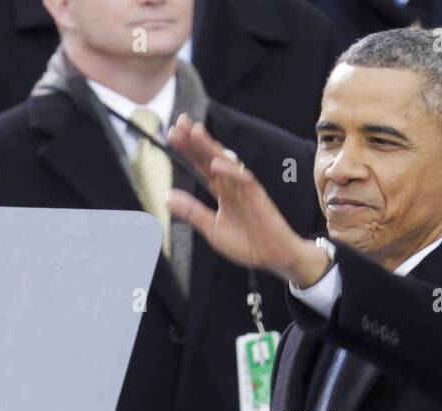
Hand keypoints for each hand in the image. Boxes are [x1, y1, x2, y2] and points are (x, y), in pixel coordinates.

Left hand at [165, 112, 329, 286]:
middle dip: (196, 140)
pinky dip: (231, 172)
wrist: (274, 257)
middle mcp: (232, 185)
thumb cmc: (248, 243)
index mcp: (222, 191)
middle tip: (180, 123)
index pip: (202, 165)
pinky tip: (216, 164)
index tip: (172, 134)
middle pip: (211, 157)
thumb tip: (167, 196)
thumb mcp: (212, 229)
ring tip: (194, 132)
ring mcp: (245, 189)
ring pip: (227, 163)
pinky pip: (245, 180)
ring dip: (211, 147)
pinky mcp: (259, 198)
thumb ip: (192, 212)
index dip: (188, 150)